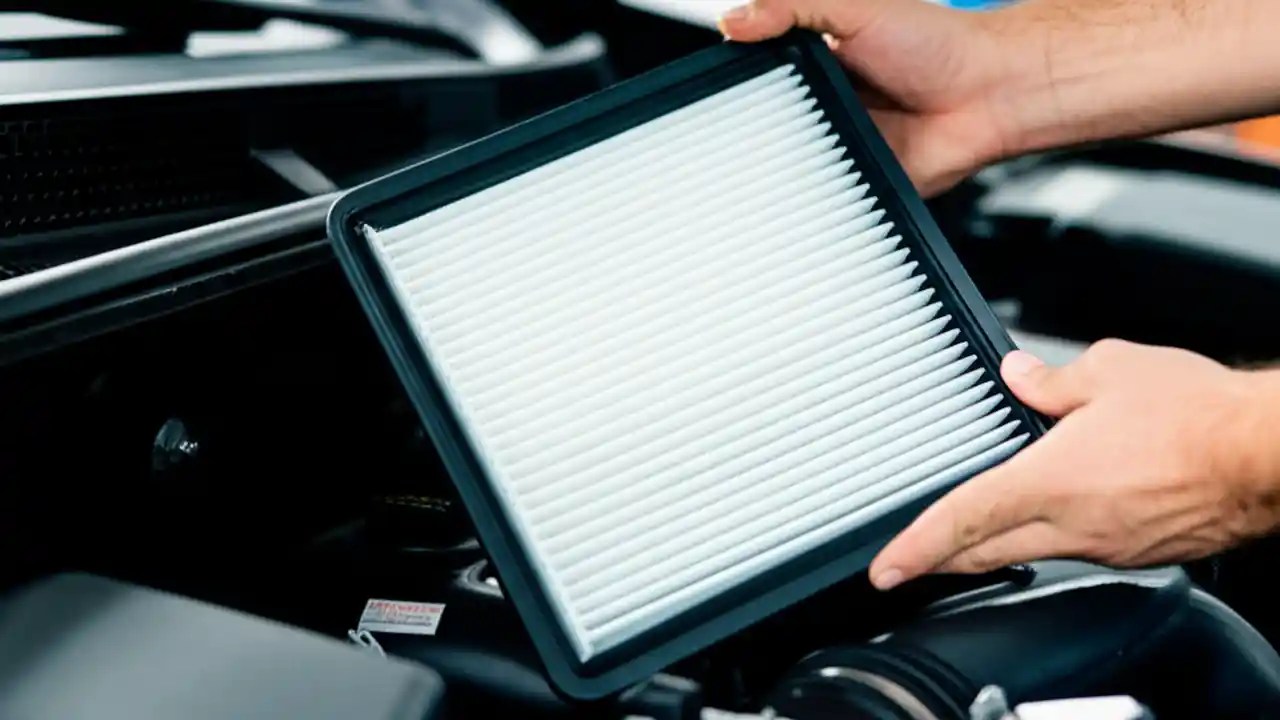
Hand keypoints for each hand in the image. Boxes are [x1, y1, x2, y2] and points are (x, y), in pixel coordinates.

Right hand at [718, 0, 1034, 195]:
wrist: (991, 96)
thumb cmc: (941, 45)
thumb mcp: (857, 8)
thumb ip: (793, 7)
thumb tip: (733, 21)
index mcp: (816, 59)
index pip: (757, 73)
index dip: (734, 81)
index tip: (713, 87)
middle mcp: (824, 103)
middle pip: (765, 122)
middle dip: (750, 128)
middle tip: (747, 124)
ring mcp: (838, 144)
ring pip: (787, 162)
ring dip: (779, 162)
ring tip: (780, 152)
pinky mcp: (855, 181)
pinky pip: (821, 194)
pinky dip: (810, 195)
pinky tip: (803, 182)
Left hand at [868, 340, 1279, 590]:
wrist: (1267, 453)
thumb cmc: (1198, 413)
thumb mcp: (1109, 370)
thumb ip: (1050, 380)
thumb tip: (1019, 375)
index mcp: (1050, 482)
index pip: (962, 520)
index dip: (915, 546)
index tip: (885, 567)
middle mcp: (1074, 526)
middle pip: (987, 553)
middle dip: (942, 560)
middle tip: (911, 563)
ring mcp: (1108, 547)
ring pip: (1034, 551)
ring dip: (1004, 539)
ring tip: (988, 516)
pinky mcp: (1139, 553)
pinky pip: (1081, 547)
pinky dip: (1059, 531)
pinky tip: (1069, 506)